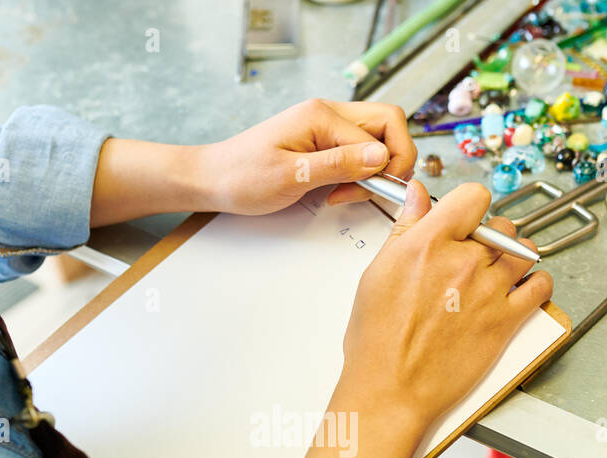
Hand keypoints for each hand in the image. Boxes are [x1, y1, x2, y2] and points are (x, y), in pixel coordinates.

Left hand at [197, 98, 416, 214]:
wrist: (213, 179)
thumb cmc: (243, 177)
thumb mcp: (292, 176)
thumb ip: (338, 164)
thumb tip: (381, 157)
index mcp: (322, 115)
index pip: (384, 133)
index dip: (383, 168)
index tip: (362, 193)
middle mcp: (328, 113)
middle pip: (388, 124)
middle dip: (393, 160)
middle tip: (371, 191)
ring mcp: (326, 126)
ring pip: (376, 138)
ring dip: (374, 168)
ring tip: (346, 193)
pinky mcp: (322, 141)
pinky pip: (357, 151)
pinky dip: (358, 172)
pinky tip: (338, 190)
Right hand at [301, 182, 553, 457]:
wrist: (391, 390)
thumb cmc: (377, 342)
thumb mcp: (378, 273)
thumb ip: (405, 229)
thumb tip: (418, 195)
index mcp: (428, 244)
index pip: (473, 197)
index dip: (468, 206)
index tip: (463, 220)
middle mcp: (463, 262)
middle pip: (499, 226)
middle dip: (489, 237)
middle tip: (474, 257)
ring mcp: (489, 291)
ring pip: (523, 252)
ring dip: (514, 258)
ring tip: (498, 273)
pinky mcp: (506, 321)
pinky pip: (540, 287)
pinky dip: (536, 285)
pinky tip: (520, 290)